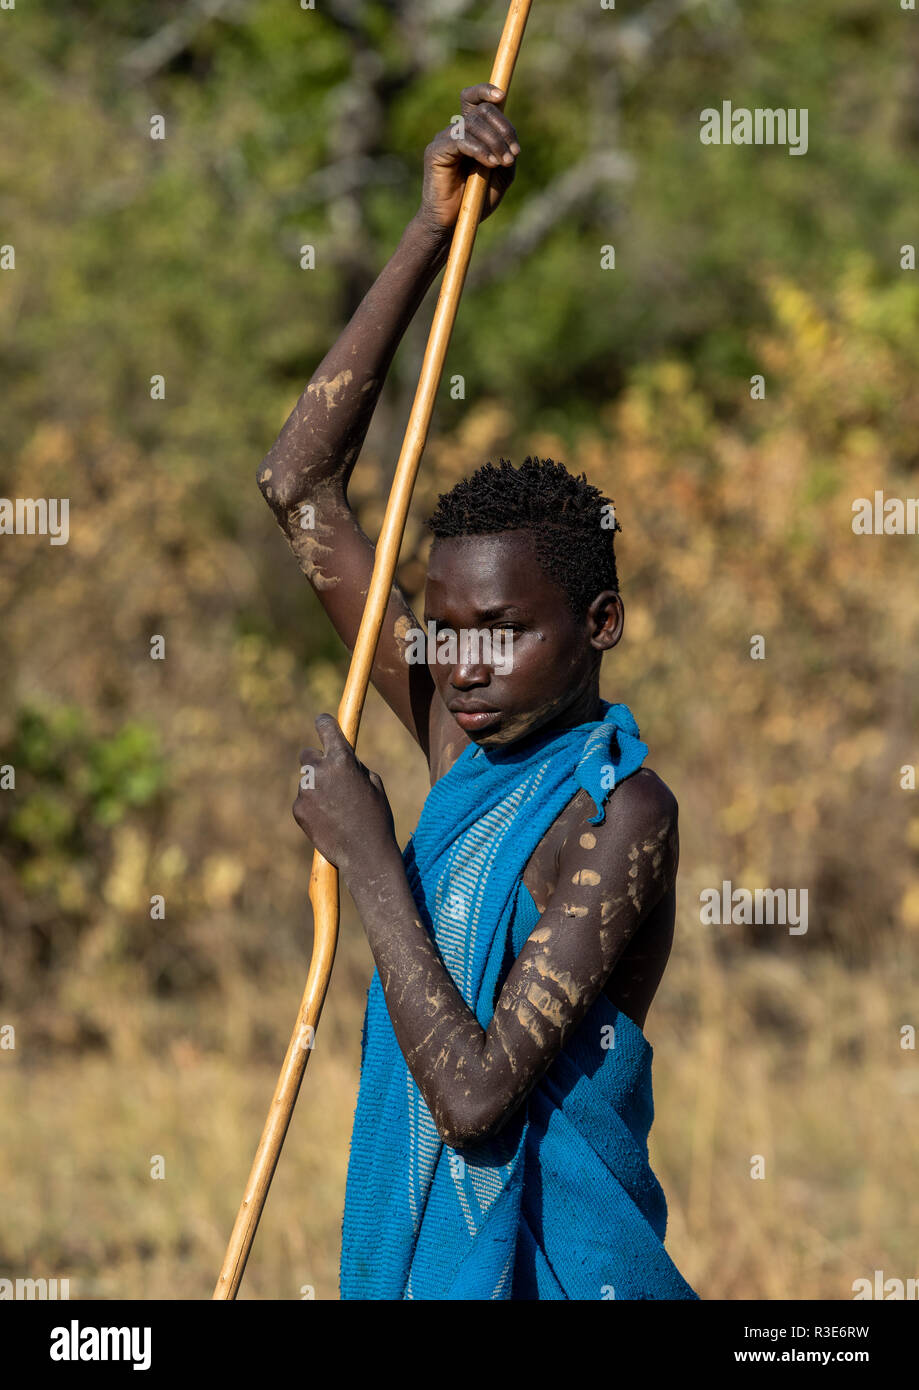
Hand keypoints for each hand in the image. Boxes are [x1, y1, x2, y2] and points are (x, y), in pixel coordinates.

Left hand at [293, 714, 396, 877]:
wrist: (364, 854)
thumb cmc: (376, 817)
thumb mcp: (374, 784)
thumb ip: (354, 766)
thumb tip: (342, 757)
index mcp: (342, 759)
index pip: (325, 727)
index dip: (324, 724)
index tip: (322, 723)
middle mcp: (320, 771)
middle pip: (308, 754)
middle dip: (317, 761)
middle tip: (331, 777)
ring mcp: (305, 791)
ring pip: (307, 781)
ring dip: (317, 788)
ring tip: (337, 810)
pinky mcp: (298, 809)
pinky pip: (303, 801)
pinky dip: (312, 807)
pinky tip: (329, 821)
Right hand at [417, 82, 519, 232]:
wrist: (453, 223)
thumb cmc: (476, 200)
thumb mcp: (501, 176)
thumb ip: (507, 154)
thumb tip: (509, 137)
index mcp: (471, 132)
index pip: (475, 99)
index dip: (486, 90)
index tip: (502, 96)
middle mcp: (456, 131)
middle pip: (481, 111)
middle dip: (503, 129)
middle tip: (512, 155)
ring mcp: (444, 139)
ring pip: (473, 124)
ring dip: (494, 142)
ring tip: (502, 163)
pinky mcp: (435, 151)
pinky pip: (460, 140)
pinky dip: (479, 149)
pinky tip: (489, 163)